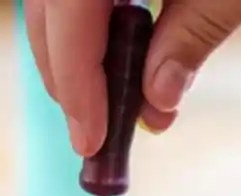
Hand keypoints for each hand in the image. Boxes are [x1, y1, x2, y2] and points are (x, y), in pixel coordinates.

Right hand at [25, 0, 240, 153]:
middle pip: (48, 0)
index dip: (74, 79)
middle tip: (93, 128)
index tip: (89, 137)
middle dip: (67, 68)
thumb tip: (155, 104)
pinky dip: (94, 14)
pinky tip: (123, 45)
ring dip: (76, 43)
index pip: (69, 10)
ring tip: (107, 95)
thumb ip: (193, 38)